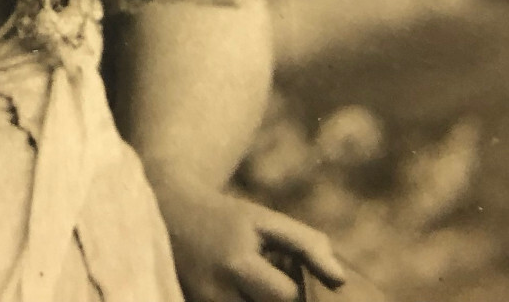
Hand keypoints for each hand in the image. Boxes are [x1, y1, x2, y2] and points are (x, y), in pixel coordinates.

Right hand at [153, 177, 343, 301]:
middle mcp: (217, 295)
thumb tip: (341, 280)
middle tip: (277, 282)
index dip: (300, 291)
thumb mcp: (263, 218)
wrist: (167, 215)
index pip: (287, 297)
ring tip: (260, 288)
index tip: (296, 277)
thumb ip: (305, 243)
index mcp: (236, 264)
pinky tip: (250, 295)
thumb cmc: (224, 218)